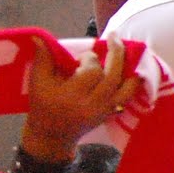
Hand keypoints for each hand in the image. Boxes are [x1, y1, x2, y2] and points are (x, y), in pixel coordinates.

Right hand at [20, 36, 138, 158]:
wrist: (52, 135)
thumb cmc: (42, 106)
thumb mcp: (37, 83)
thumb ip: (42, 59)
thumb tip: (39, 37)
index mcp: (72, 95)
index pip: (91, 71)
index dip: (89, 58)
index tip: (82, 56)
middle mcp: (92, 104)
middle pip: (112, 76)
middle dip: (116, 53)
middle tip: (114, 38)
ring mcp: (104, 110)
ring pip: (126, 88)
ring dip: (131, 68)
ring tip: (133, 51)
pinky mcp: (110, 114)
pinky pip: (128, 97)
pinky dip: (133, 83)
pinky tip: (136, 71)